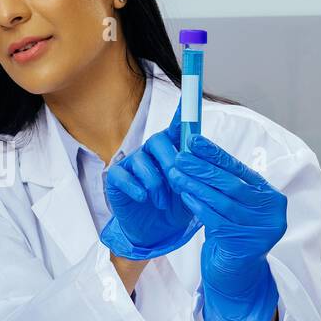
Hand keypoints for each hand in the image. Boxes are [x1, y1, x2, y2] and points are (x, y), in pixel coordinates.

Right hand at [100, 102, 201, 259]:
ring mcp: (131, 163)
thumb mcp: (192, 188)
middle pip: (158, 141)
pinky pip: (123, 175)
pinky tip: (144, 199)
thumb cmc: (175, 207)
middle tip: (177, 183)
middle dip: (170, 162)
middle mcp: (150, 151)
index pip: (177, 125)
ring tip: (162, 201)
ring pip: (142, 161)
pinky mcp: (116, 179)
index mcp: (171, 150)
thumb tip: (204, 151)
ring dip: (156, 183)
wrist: (156, 233)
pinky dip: (136, 187)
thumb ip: (195, 168)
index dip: (184, 107)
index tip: (191, 87)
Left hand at [168, 134, 286, 320]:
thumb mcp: (235, 204)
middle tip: (180, 156)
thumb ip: (226, 182)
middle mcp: (270, 212)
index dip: (215, 154)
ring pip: (222, 201)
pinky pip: (216, 220)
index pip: (240, 170)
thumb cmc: (233, 230)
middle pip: (231, 184)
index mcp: (270, 197)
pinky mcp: (244, 245)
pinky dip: (199, 206)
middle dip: (203, 168)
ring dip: (196, 185)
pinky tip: (184, 195)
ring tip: (176, 173)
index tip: (194, 140)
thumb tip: (197, 148)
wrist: (238, 271)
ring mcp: (259, 229)